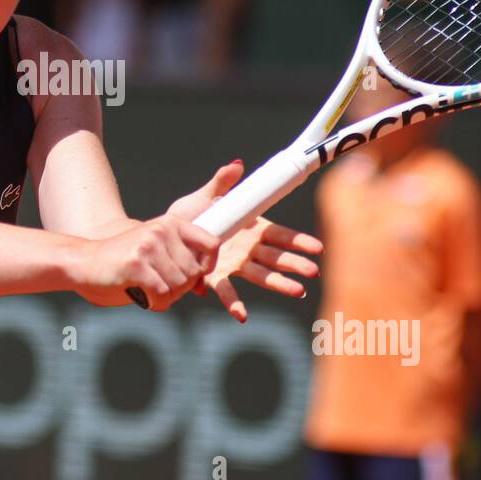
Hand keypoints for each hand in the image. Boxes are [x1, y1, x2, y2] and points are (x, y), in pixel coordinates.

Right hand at [75, 214, 218, 311]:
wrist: (82, 262)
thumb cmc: (121, 263)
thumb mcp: (154, 253)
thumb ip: (179, 263)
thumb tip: (203, 287)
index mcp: (170, 223)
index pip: (212, 243)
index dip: (208, 266)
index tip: (194, 277)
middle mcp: (162, 230)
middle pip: (194, 272)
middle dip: (181, 289)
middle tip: (160, 289)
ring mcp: (148, 246)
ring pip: (179, 286)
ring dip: (167, 298)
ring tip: (149, 292)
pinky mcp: (136, 264)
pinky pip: (162, 294)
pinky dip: (156, 303)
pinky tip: (143, 298)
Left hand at [168, 160, 323, 322]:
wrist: (162, 233)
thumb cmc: (187, 214)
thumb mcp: (205, 196)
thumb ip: (222, 183)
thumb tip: (237, 164)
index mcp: (251, 228)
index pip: (281, 236)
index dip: (299, 242)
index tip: (318, 248)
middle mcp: (246, 249)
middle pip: (276, 258)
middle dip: (295, 264)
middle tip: (314, 272)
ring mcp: (233, 264)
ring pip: (261, 275)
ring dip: (279, 283)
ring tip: (299, 291)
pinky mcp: (215, 276)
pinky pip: (226, 290)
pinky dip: (234, 303)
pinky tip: (242, 315)